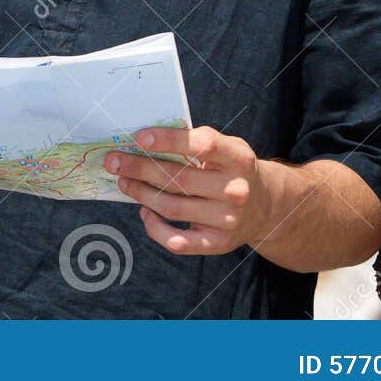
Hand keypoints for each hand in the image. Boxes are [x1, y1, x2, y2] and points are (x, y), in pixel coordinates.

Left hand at [105, 125, 270, 255]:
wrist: (266, 207)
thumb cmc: (234, 170)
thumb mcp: (227, 148)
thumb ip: (196, 142)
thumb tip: (146, 140)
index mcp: (238, 159)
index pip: (203, 146)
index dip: (169, 140)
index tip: (140, 138)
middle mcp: (235, 190)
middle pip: (178, 178)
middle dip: (140, 168)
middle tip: (114, 161)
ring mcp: (228, 220)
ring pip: (172, 207)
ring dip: (141, 193)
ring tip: (124, 182)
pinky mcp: (218, 243)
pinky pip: (177, 240)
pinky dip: (154, 227)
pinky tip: (144, 211)